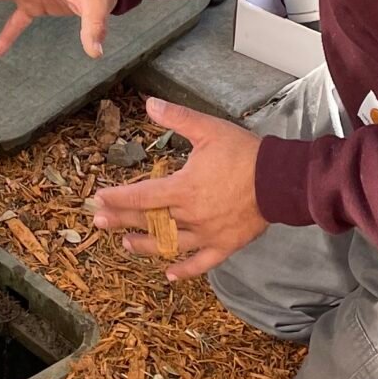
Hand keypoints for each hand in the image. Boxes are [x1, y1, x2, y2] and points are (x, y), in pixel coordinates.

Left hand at [93, 97, 266, 279]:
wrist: (280, 179)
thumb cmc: (243, 153)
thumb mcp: (209, 129)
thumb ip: (178, 118)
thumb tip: (148, 103)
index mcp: (183, 189)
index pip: (141, 197)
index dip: (118, 198)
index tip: (98, 198)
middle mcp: (190, 216)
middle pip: (149, 221)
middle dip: (121, 220)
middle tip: (98, 222)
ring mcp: (207, 235)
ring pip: (169, 244)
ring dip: (145, 245)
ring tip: (125, 243)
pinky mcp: (225, 246)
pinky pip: (201, 263)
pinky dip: (185, 271)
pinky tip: (170, 275)